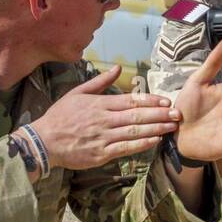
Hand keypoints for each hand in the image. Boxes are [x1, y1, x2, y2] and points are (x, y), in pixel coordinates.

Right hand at [29, 64, 178, 169]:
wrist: (44, 141)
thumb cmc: (60, 117)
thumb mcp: (77, 93)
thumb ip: (100, 82)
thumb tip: (118, 68)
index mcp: (99, 103)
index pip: (130, 100)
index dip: (150, 101)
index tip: (166, 101)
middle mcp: (104, 119)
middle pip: (137, 116)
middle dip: (160, 114)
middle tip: (177, 114)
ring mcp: (103, 137)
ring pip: (134, 132)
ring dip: (156, 129)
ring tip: (172, 127)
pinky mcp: (101, 153)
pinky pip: (125, 148)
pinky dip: (141, 144)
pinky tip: (155, 141)